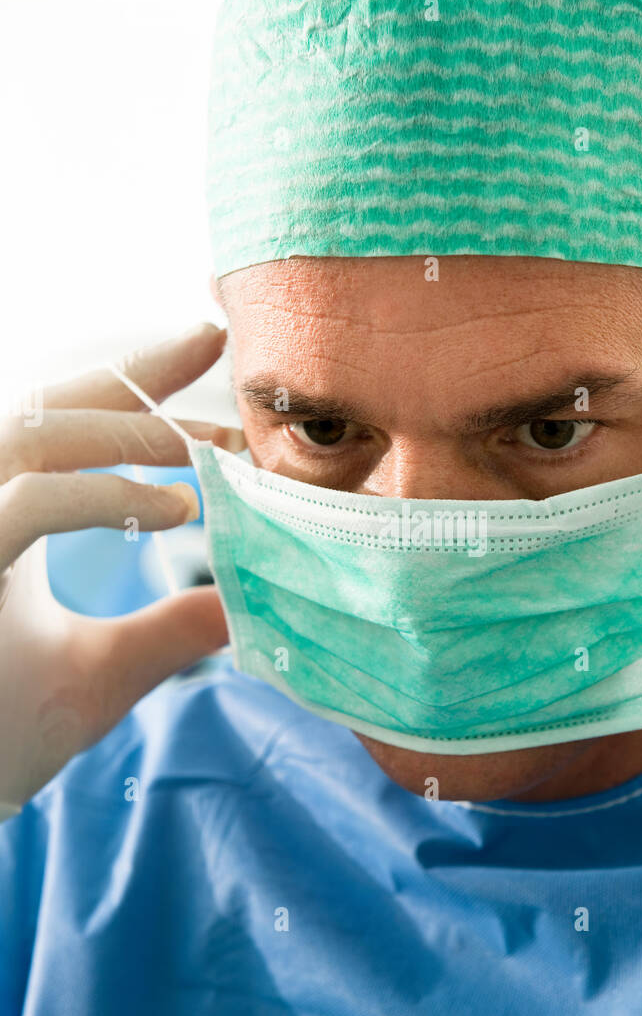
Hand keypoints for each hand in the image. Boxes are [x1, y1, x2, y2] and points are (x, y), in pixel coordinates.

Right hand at [0, 322, 243, 805]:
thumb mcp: (100, 674)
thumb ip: (167, 631)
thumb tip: (243, 605)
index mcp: (0, 515)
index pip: (67, 426)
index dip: (134, 382)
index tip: (206, 345)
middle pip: (47, 406)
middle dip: (136, 375)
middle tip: (214, 341)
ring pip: (32, 437)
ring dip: (126, 433)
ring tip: (208, 447)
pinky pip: (27, 500)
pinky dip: (101, 495)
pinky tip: (176, 509)